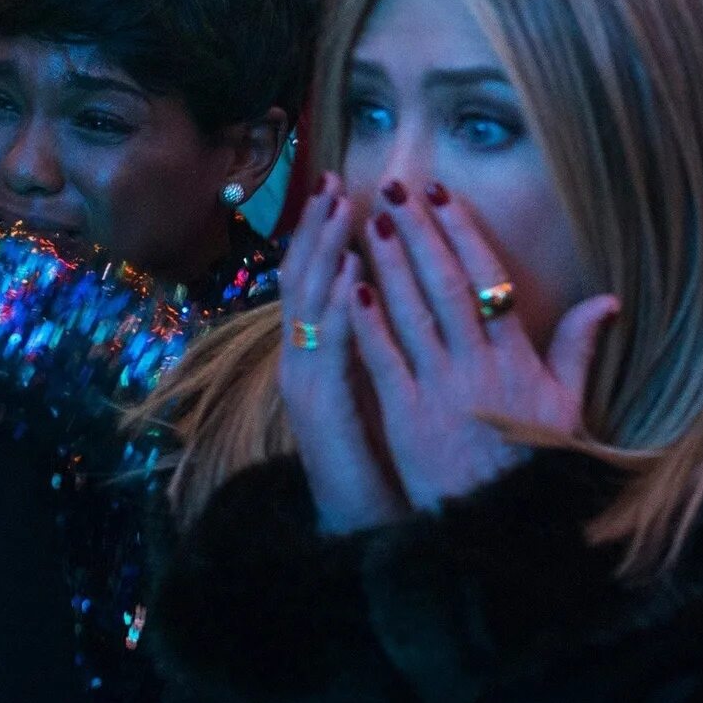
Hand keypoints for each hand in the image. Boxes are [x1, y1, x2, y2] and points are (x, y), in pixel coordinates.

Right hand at [274, 175, 410, 534]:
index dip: (328, 234)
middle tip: (335, 181)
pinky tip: (349, 277)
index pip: (321, 279)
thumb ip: (385, 343)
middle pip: (305, 280)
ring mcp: (307, 380)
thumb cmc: (379, 453)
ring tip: (338, 209)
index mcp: (321, 351)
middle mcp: (306, 358)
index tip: (346, 188)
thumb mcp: (382, 389)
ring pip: (309, 305)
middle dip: (319, 229)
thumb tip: (397, 298)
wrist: (356, 521)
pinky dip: (337, 310)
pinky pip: (328, 351)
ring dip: (325, 253)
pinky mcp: (322, 407)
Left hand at [345, 180, 618, 508]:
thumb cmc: (537, 465)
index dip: (464, 234)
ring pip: (411, 313)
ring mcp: (439, 388)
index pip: (489, 281)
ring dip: (391, 265)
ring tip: (373, 223)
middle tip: (398, 190)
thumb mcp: (569, 406)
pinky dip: (366, 321)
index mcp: (516, 359)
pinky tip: (351, 287)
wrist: (503, 522)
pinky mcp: (406, 416)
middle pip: (446, 285)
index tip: (445, 196)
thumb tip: (607, 300)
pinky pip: (383, 360)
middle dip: (422, 234)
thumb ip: (579, 348)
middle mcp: (477, 365)